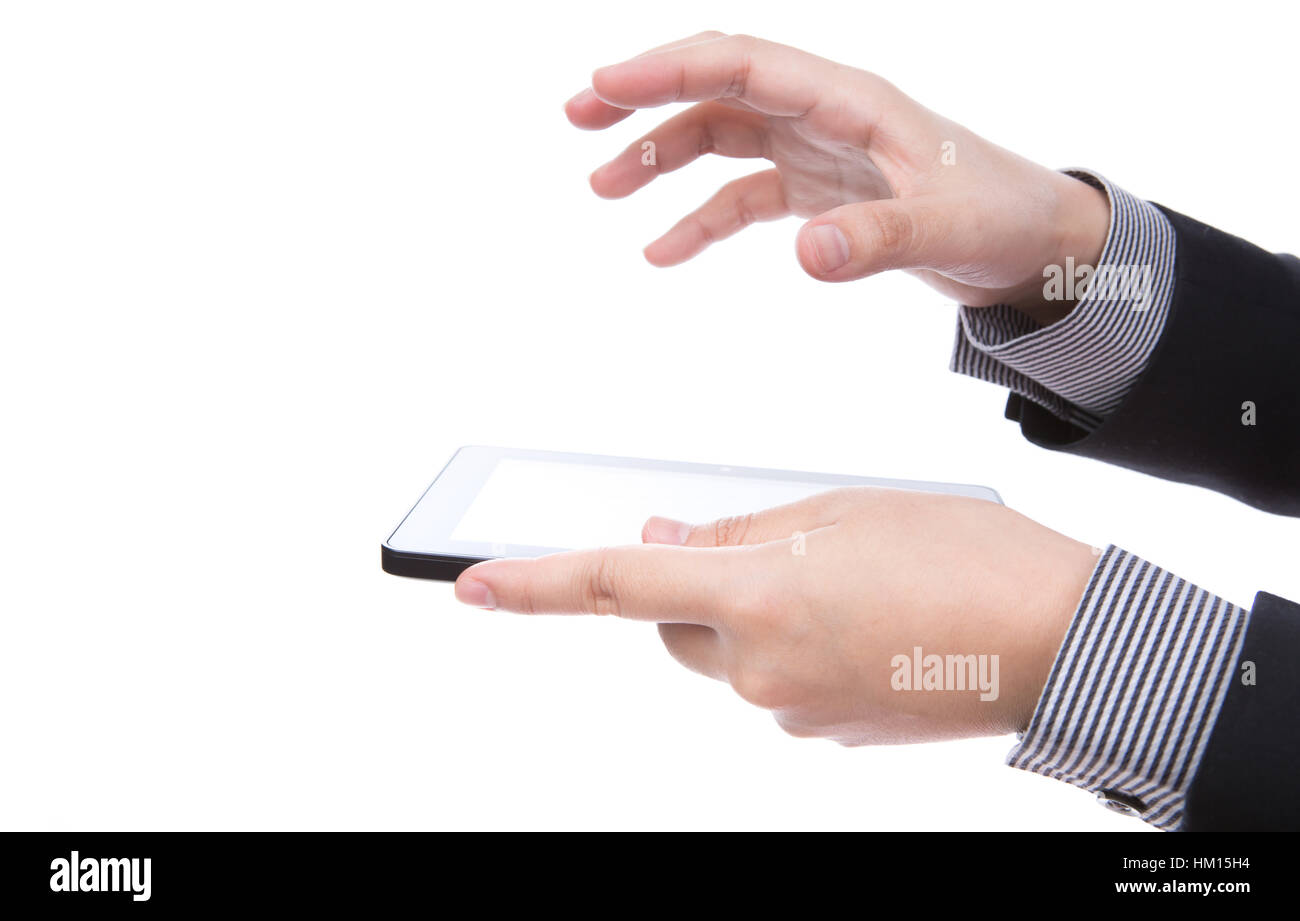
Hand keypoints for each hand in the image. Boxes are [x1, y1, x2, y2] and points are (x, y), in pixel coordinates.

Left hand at [454, 488, 1097, 744]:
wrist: (1064, 643)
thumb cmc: (965, 556)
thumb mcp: (844, 511)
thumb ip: (739, 535)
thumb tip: (665, 545)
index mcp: (756, 599)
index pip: (616, 588)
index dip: (534, 586)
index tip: (469, 584)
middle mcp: (758, 672)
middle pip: (675, 628)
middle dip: (692, 589)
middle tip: (771, 551)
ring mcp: (791, 715)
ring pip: (731, 656)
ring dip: (756, 616)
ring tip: (851, 585)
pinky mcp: (825, 736)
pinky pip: (779, 684)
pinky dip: (797, 648)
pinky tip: (867, 623)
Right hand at [566, 32, 1109, 321]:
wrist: (1035, 244)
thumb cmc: (1005, 219)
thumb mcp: (950, 230)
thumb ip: (879, 239)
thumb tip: (805, 254)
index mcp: (852, 100)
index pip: (744, 65)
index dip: (668, 68)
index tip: (603, 85)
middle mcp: (825, 114)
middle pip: (718, 86)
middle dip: (645, 95)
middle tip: (578, 115)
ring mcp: (818, 152)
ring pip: (721, 136)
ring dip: (661, 156)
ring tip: (604, 185)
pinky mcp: (820, 192)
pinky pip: (743, 196)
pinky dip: (699, 218)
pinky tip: (662, 249)